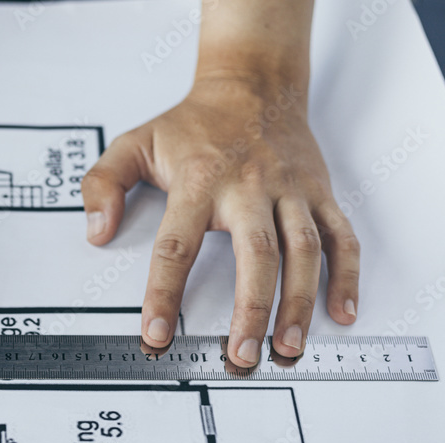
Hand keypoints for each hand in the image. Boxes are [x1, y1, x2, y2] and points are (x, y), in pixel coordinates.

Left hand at [82, 74, 359, 366]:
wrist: (253, 83)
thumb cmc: (194, 123)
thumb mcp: (134, 143)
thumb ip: (103, 184)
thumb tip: (96, 231)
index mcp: (200, 181)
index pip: (176, 246)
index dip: (165, 295)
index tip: (157, 336)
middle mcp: (250, 188)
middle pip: (256, 255)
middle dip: (251, 311)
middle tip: (242, 356)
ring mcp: (290, 191)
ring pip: (304, 252)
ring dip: (299, 304)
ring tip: (287, 349)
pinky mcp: (319, 194)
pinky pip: (342, 237)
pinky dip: (347, 276)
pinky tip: (343, 312)